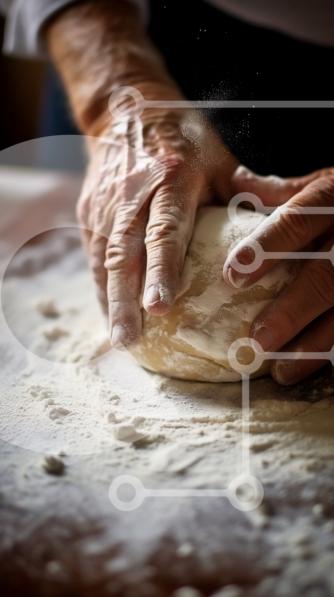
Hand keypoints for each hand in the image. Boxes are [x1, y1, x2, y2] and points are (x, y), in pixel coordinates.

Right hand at [46, 0, 237, 347]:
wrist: (127, 110)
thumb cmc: (182, 138)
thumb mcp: (221, 159)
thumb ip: (253, 193)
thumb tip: (293, 224)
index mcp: (172, 177)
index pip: (165, 229)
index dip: (162, 269)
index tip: (160, 307)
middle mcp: (134, 192)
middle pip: (126, 251)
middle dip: (126, 297)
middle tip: (131, 338)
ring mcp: (107, 203)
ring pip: (105, 257)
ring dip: (110, 299)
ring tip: (119, 338)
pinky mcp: (90, 211)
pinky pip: (94, 254)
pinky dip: (100, 287)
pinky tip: (109, 315)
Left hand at [223, 165, 333, 384]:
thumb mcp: (327, 182)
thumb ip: (286, 190)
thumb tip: (240, 184)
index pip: (300, 220)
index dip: (266, 248)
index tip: (233, 276)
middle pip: (326, 277)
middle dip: (291, 312)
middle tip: (258, 340)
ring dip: (314, 345)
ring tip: (281, 371)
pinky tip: (315, 370)